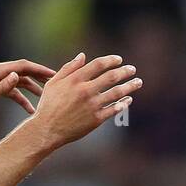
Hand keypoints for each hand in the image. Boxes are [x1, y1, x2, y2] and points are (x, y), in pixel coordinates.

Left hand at [0, 59, 55, 116]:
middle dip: (40, 77)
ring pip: (19, 82)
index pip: (24, 66)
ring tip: (45, 99)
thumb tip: (18, 76)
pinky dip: (21, 98)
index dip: (40, 70)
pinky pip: (11, 91)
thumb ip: (3, 86)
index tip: (54, 75)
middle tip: (56, 83)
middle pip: (24, 71)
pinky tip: (28, 109)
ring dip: (32, 89)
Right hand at [27, 53, 141, 148]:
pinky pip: (113, 110)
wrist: (47, 129)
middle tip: (133, 69)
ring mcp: (92, 106)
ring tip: (138, 82)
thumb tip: (82, 56)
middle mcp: (85, 91)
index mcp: (75, 80)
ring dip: (130, 87)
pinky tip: (128, 100)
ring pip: (116, 93)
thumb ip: (69, 68)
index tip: (119, 60)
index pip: (99, 65)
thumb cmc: (48, 105)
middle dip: (125, 72)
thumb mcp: (54, 83)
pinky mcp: (95, 120)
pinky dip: (123, 104)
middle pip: (111, 77)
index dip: (111, 60)